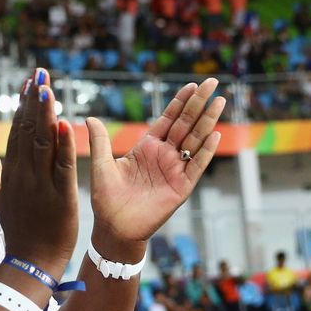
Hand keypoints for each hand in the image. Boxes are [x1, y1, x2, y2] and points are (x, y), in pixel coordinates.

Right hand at [0, 69, 77, 273]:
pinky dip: (64, 145)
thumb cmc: (17, 231)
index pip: (17, 132)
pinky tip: (66, 124)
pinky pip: (62, 166)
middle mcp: (23, 174)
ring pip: (43, 142)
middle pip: (29, 130)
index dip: (24, 106)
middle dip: (35, 100)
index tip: (29, 82)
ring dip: (47, 114)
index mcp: (11, 172)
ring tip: (49, 88)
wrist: (28, 263)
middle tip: (40, 73)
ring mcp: (40, 184)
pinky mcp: (60, 196)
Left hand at [86, 78, 223, 257]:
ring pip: (195, 140)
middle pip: (186, 123)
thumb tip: (91, 118)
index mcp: (147, 148)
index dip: (180, 102)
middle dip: (199, 103)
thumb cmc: (107, 200)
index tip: (192, 84)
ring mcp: (175, 170)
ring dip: (208, 121)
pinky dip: (206, 150)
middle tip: (212, 81)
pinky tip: (215, 134)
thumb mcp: (102, 166)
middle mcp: (165, 155)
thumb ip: (100, 141)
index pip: (168, 119)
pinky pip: (197, 165)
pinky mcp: (181, 187)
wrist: (114, 229)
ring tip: (219, 101)